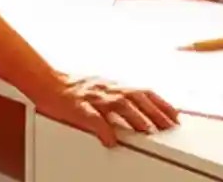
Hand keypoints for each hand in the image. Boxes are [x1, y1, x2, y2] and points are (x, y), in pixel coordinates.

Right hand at [33, 75, 179, 146]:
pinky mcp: (77, 106)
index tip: (175, 115)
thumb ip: (121, 97)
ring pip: (118, 104)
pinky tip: (110, 140)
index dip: (161, 103)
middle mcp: (107, 89)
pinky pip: (92, 117)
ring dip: (135, 117)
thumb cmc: (75, 88)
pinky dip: (103, 128)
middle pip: (136, 97)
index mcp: (114, 86)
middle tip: (168, 126)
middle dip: (155, 112)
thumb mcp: (102, 89)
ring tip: (148, 131)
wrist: (47, 82)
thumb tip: (142, 106)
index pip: (144, 92)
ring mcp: (93, 97)